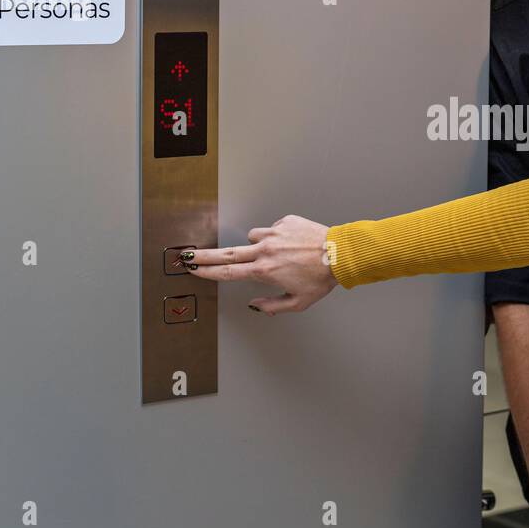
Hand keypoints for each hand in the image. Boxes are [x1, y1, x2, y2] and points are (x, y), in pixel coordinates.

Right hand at [182, 215, 338, 314]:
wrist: (340, 253)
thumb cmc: (321, 279)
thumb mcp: (298, 302)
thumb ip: (272, 305)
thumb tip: (255, 305)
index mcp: (265, 271)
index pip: (228, 273)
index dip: (208, 273)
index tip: (193, 270)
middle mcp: (265, 250)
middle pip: (226, 253)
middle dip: (204, 256)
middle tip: (188, 256)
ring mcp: (274, 233)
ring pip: (252, 238)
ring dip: (257, 246)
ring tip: (278, 254)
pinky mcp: (285, 221)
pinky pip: (272, 229)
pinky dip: (277, 236)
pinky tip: (293, 244)